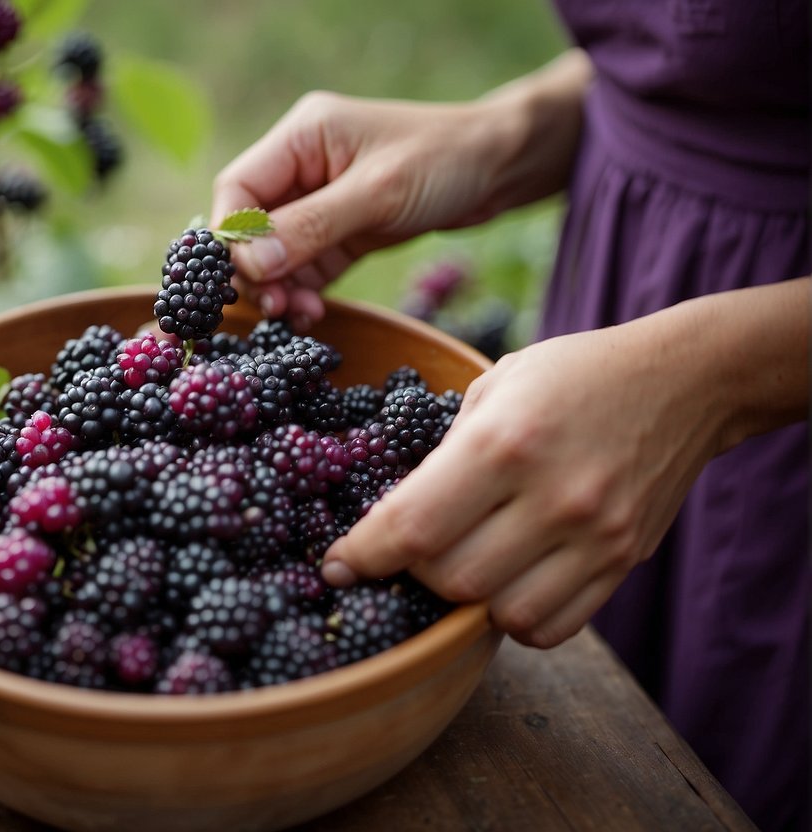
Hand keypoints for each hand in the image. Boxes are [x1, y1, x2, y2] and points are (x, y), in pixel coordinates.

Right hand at [211, 92, 509, 328]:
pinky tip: (312, 314)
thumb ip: (311, 226)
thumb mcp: (377, 193)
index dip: (232, 237)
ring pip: (275, 253)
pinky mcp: (341, 230)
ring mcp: (319, 199)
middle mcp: (301, 166)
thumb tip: (251, 264)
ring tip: (300, 317)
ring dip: (280, 288)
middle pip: (251, 226)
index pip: (238, 188)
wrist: (502, 167)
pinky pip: (305, 266)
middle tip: (275, 307)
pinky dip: (303, 292)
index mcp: (300, 136)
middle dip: (257, 271)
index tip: (246, 279)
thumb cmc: (444, 161)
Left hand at [323, 319, 724, 647]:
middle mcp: (551, 497)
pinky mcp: (622, 563)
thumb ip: (446, 451)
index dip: (364, 555)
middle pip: (450, 580)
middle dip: (412, 573)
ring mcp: (594, 537)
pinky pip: (551, 628)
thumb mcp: (495, 386)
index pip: (414, 526)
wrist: (686, 380)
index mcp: (505, 443)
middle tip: (409, 550)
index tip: (338, 565)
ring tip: (463, 563)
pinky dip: (515, 618)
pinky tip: (507, 582)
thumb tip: (394, 514)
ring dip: (465, 600)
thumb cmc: (573, 375)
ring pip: (499, 614)